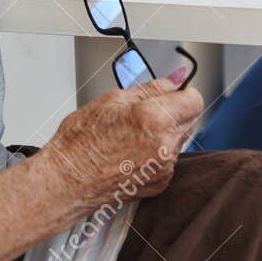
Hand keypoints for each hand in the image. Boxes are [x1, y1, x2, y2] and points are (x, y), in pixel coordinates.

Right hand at [40, 76, 204, 209]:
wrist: (66, 180)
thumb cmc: (81, 141)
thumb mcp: (114, 100)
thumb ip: (153, 88)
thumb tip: (178, 78)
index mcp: (155, 119)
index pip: (195, 100)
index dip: (184, 92)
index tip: (173, 92)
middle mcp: (165, 146)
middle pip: (189, 119)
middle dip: (173, 111)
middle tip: (145, 112)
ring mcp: (164, 167)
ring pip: (179, 139)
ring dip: (165, 132)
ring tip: (132, 134)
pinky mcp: (160, 183)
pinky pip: (170, 159)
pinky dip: (158, 152)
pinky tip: (132, 151)